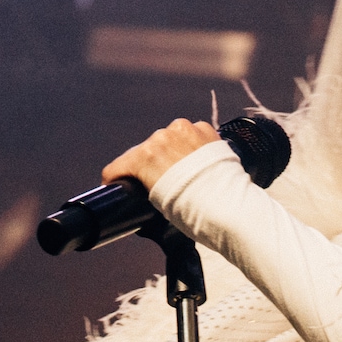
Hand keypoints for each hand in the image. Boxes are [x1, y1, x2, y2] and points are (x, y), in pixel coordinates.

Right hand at [100, 119, 221, 194]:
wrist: (227, 206)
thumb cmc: (192, 212)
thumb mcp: (158, 204)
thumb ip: (147, 188)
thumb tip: (145, 192)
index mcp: (144, 156)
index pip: (119, 165)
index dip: (114, 178)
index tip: (114, 184)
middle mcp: (162, 137)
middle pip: (146, 150)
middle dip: (149, 164)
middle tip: (159, 182)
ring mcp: (185, 130)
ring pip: (169, 140)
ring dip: (171, 153)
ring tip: (183, 172)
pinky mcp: (205, 129)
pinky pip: (191, 136)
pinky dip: (191, 147)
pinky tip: (197, 163)